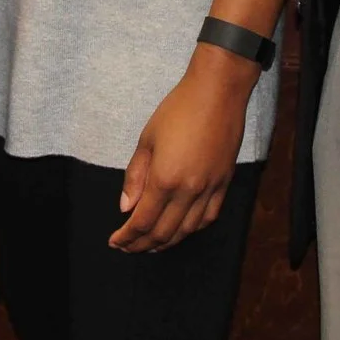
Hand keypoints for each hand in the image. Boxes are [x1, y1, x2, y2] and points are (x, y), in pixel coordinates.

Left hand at [109, 45, 259, 251]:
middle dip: (142, 245)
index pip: (142, 221)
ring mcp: (210, 188)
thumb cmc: (178, 110)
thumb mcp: (147, 139)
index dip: (127, 237)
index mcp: (165, 179)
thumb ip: (135, 176)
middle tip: (128, 247)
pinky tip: (182, 230)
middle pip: (163, 232)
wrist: (217, 92)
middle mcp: (189, 190)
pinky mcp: (224, 183)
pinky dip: (192, 229)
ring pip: (187, 230)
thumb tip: (126, 207)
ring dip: (167, 242)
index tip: (115, 241)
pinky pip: (208, 217)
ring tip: (151, 245)